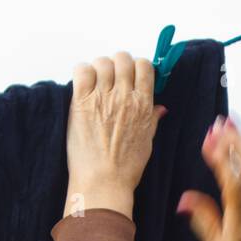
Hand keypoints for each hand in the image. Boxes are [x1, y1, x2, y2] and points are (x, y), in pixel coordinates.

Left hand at [64, 53, 165, 218]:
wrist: (103, 182)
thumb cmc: (125, 168)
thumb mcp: (147, 142)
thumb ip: (152, 119)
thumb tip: (159, 108)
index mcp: (143, 104)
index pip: (144, 66)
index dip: (136, 67)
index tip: (131, 76)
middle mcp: (124, 96)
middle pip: (122, 58)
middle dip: (118, 64)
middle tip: (112, 78)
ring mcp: (102, 98)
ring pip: (102, 62)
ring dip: (99, 69)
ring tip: (96, 83)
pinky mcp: (81, 102)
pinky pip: (81, 70)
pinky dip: (82, 72)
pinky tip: (83, 85)